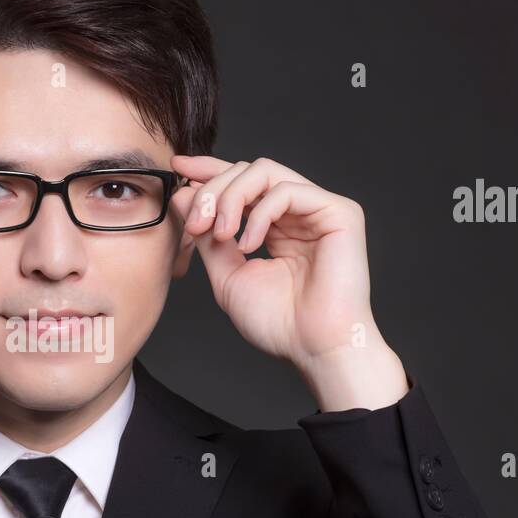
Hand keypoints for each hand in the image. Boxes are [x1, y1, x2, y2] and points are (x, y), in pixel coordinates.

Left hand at [172, 154, 407, 410]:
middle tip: (194, 224)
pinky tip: (250, 245)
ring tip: (220, 234)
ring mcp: (319, 210)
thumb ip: (207, 237)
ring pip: (264, 172)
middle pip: (247, 171)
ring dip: (231, 198)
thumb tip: (184, 195)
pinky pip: (287, 190)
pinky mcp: (339, 212)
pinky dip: (260, 213)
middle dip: (212, 191)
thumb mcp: (228, 275)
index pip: (243, 183)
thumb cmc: (279, 323)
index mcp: (277, 226)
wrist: (315, 348)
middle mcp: (299, 213)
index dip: (210, 170)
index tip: (178, 169)